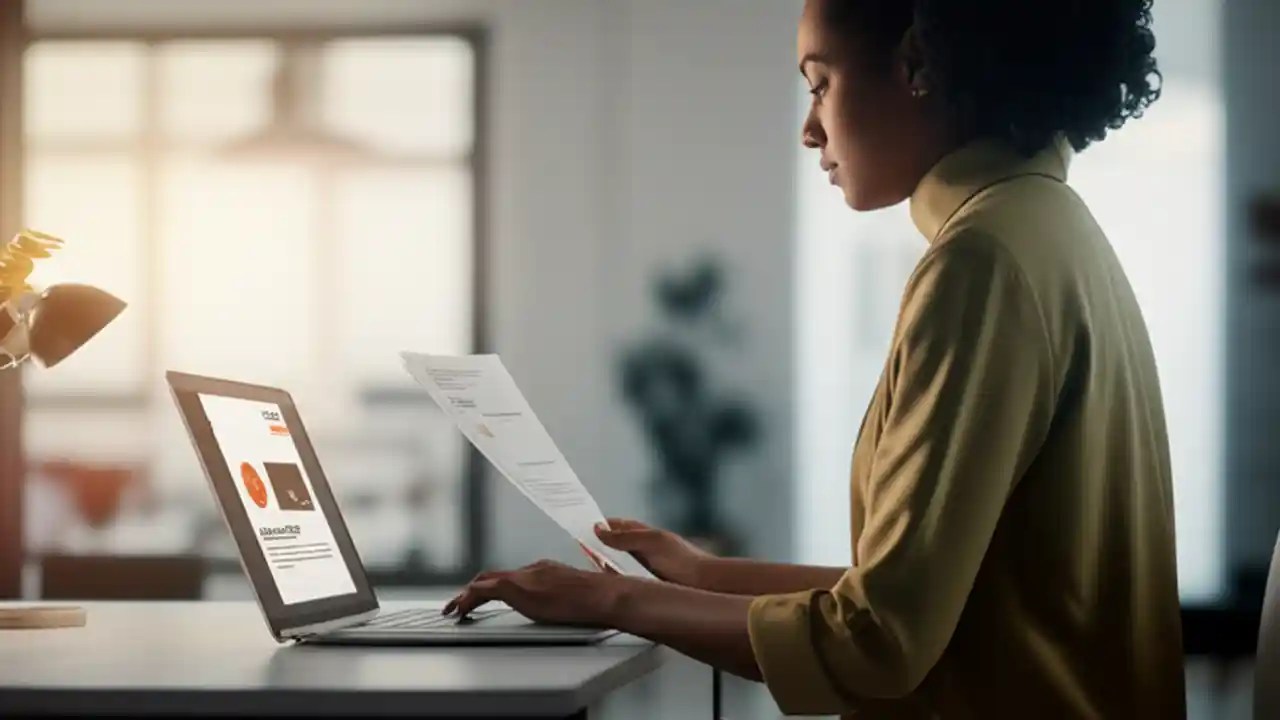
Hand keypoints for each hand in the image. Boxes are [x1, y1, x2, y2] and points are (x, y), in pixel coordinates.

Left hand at [443, 560, 625, 626]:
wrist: (602, 595)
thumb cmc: (597, 599)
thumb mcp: (576, 597)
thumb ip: (563, 598)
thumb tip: (567, 608)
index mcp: (545, 570)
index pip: (513, 575)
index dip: (496, 586)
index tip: (486, 597)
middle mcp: (531, 569)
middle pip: (494, 575)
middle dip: (474, 589)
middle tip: (460, 603)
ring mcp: (523, 576)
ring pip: (485, 581)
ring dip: (466, 595)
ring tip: (454, 609)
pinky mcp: (516, 587)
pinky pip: (483, 590)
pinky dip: (468, 599)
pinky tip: (461, 610)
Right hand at [594, 518, 713, 586]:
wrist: (705, 585)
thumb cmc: (683, 561)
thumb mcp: (652, 542)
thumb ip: (626, 537)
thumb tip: (599, 529)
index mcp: (647, 534)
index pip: (618, 525)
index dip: (602, 524)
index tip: (583, 525)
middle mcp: (645, 549)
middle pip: (615, 544)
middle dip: (599, 544)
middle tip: (580, 547)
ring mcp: (645, 567)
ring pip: (617, 562)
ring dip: (604, 562)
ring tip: (587, 564)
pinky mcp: (645, 584)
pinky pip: (623, 578)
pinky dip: (612, 578)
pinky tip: (604, 581)